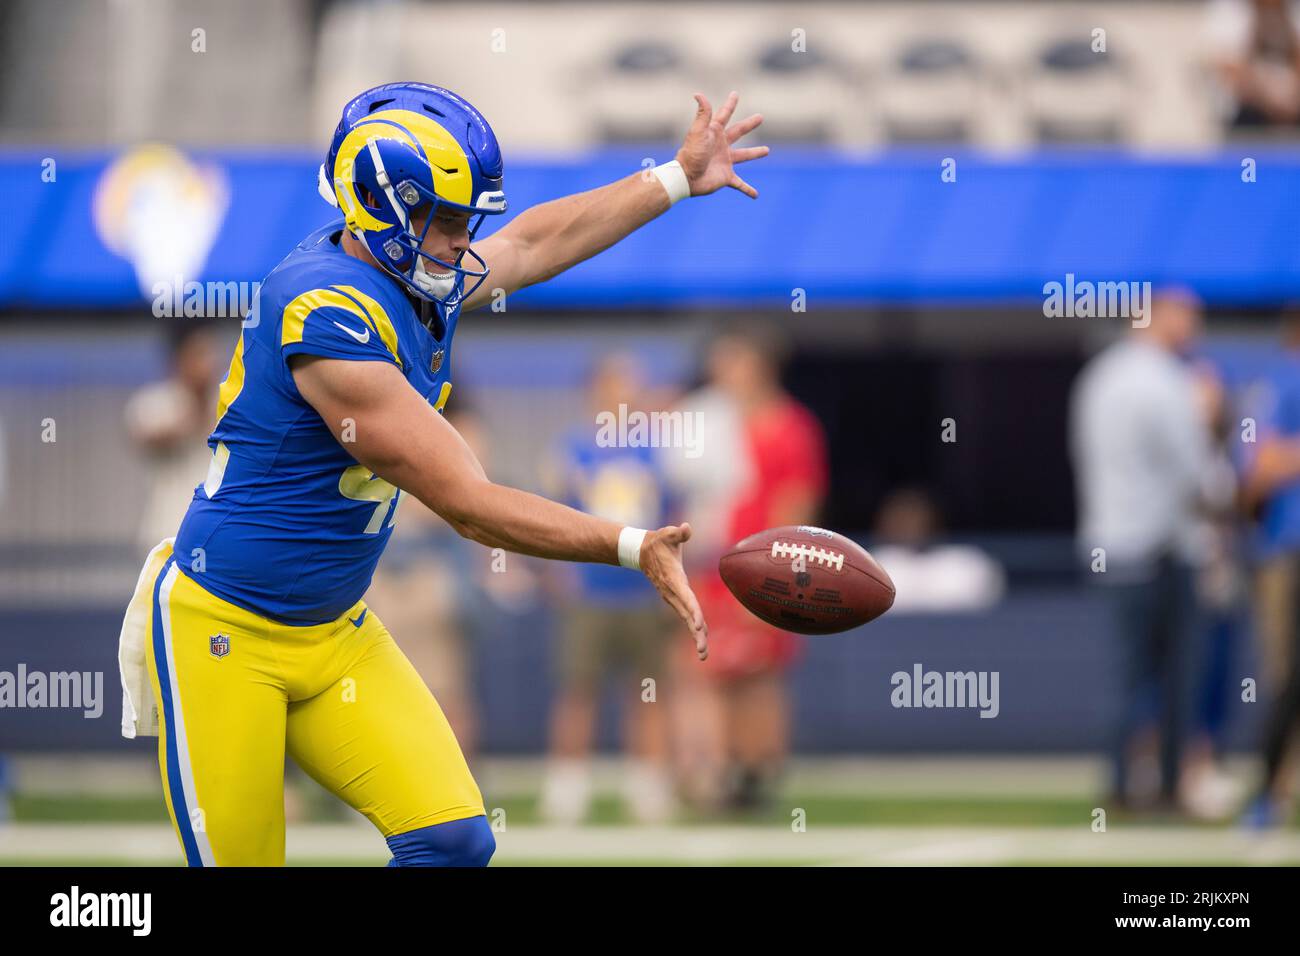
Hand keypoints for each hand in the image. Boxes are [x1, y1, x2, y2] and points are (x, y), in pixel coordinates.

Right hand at [639, 523, 708, 659]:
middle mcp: (673, 592)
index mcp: (674, 580)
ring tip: (703, 654)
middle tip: (703, 652)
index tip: (699, 626)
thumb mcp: (667, 534)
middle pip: (687, 615)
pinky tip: (701, 637)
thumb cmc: (658, 542)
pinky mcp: (674, 598)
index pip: (686, 598)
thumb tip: (685, 528)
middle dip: (696, 633)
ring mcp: (673, 596)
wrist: (641, 551)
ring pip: (687, 618)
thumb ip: (678, 533)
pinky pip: (686, 614)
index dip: (693, 611)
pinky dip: (694, 626)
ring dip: (696, 635)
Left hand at [675, 91, 767, 198]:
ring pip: (743, 155)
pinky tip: (755, 195)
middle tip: (760, 117)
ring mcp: (725, 162)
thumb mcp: (698, 131)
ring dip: (754, 153)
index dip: (730, 105)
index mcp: (715, 133)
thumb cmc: (691, 153)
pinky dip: (747, 189)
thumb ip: (703, 113)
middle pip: (738, 132)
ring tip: (766, 151)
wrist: (687, 177)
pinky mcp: (726, 177)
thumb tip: (698, 93)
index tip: (735, 94)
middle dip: (749, 124)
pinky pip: (740, 184)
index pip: (724, 115)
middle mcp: (721, 146)